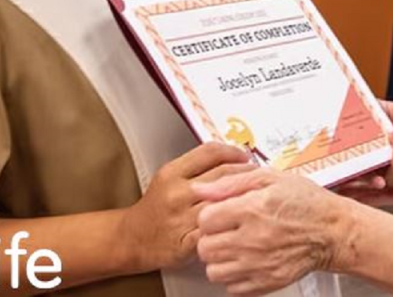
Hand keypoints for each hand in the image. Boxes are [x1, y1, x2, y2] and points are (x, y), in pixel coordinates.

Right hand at [119, 141, 253, 271]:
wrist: (133, 238)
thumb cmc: (155, 209)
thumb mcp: (169, 178)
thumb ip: (197, 167)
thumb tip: (231, 156)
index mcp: (172, 173)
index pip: (210, 152)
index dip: (233, 151)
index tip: (245, 154)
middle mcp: (177, 193)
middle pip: (223, 174)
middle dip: (247, 172)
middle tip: (259, 174)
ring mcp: (182, 218)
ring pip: (224, 201)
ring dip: (245, 197)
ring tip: (255, 196)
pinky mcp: (188, 242)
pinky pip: (218, 228)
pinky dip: (232, 221)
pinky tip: (241, 219)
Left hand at [194, 169, 350, 295]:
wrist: (333, 231)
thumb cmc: (306, 203)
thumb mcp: (272, 178)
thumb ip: (231, 182)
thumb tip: (200, 189)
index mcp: (251, 209)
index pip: (204, 220)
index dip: (211, 214)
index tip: (222, 213)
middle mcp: (252, 239)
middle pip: (205, 248)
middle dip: (212, 238)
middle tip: (226, 231)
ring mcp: (258, 265)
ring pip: (213, 271)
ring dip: (220, 260)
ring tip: (235, 247)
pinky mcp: (266, 282)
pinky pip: (232, 288)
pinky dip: (235, 276)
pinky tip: (247, 261)